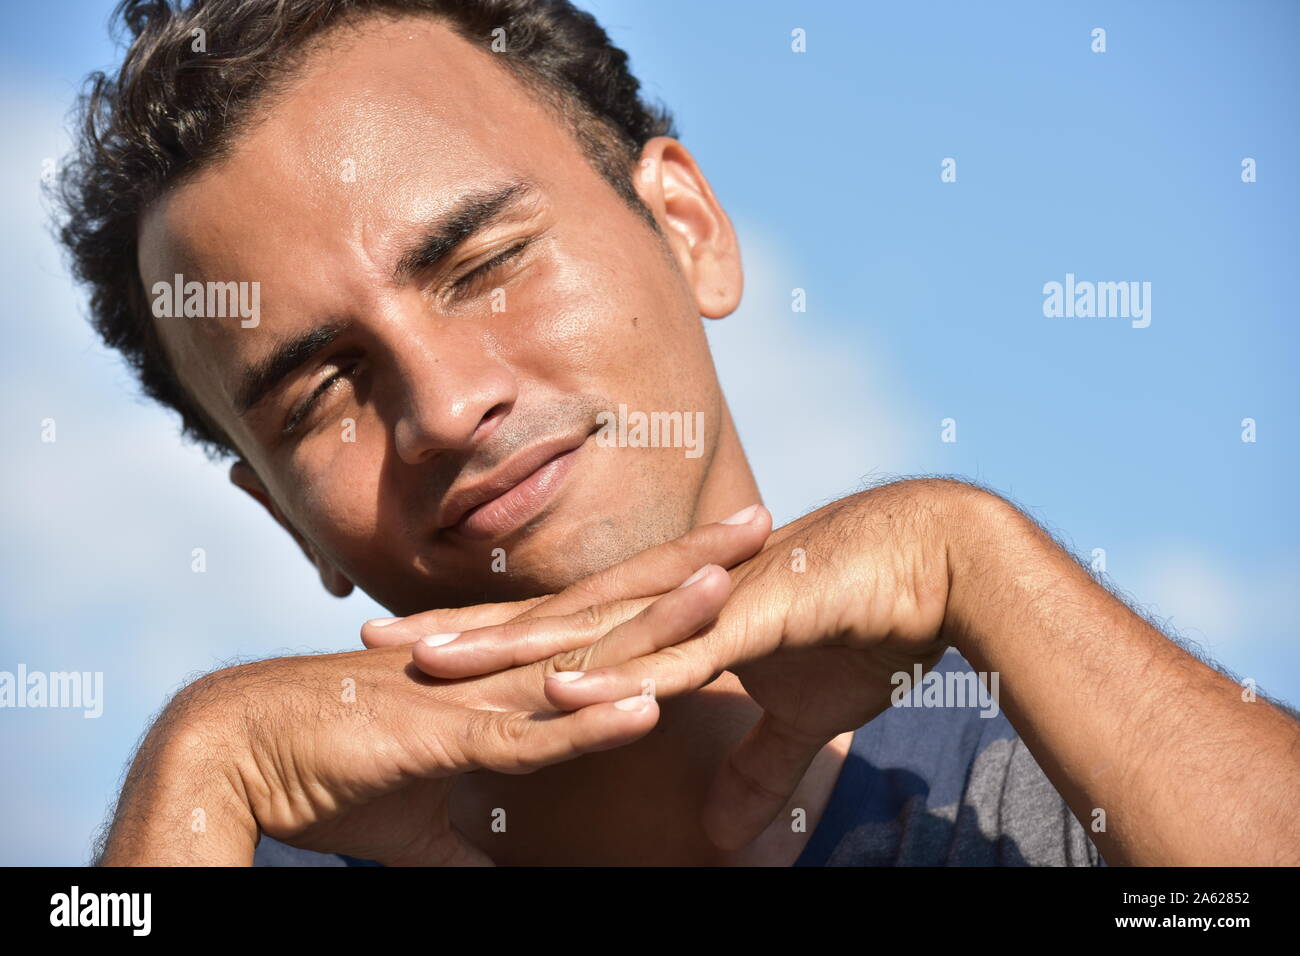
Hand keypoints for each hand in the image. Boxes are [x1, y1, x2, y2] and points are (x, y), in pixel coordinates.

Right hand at [99, 505, 771, 865]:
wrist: (238, 758)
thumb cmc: (330, 772)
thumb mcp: (430, 803)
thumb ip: (480, 818)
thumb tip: (510, 856)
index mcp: (501, 668)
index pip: (600, 611)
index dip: (664, 579)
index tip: (726, 551)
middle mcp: (498, 667)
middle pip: (611, 606)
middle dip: (687, 564)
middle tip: (759, 519)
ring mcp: (474, 698)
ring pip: (584, 655)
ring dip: (659, 622)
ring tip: (730, 583)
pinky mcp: (442, 741)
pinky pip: (529, 736)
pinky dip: (589, 723)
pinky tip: (646, 703)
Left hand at [411, 480, 969, 849]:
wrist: (935, 562)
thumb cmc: (863, 623)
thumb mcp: (800, 716)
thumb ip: (753, 769)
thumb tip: (728, 836)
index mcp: (673, 616)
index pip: (563, 628)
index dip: (491, 642)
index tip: (420, 654)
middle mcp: (671, 603)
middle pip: (546, 622)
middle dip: (460, 636)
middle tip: (372, 643)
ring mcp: (703, 608)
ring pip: (587, 632)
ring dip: (506, 651)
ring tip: (428, 662)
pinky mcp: (749, 621)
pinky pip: (670, 659)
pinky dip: (612, 677)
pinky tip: (555, 692)